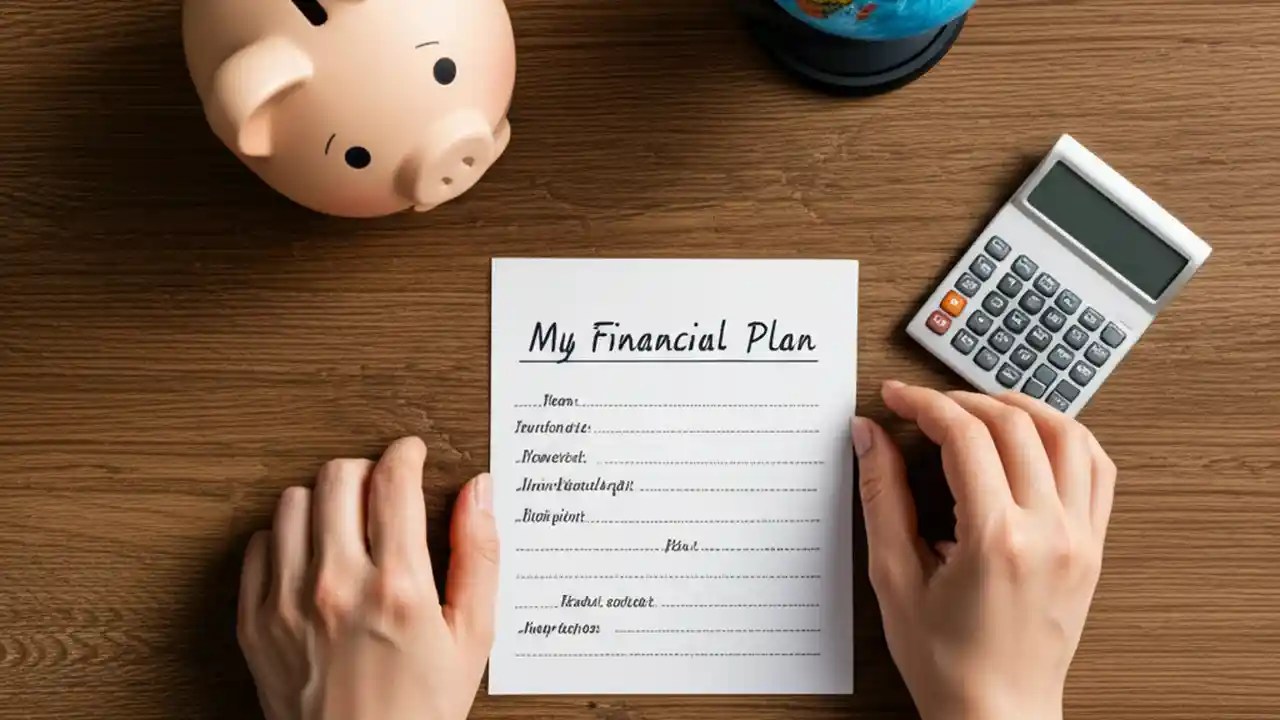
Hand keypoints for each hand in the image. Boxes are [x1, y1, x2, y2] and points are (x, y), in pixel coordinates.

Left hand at [237, 437, 498, 719]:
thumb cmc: (419, 709)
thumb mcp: (473, 637)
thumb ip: (479, 556)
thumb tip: (479, 491)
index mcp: (398, 587)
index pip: (393, 480)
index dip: (405, 453)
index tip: (410, 454)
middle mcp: (337, 586)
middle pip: (338, 477)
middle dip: (367, 470)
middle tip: (381, 489)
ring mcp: (288, 602)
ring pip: (293, 502)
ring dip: (324, 500)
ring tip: (345, 522)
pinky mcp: (255, 621)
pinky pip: (258, 545)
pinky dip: (285, 538)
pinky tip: (310, 555)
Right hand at [855, 382, 1115, 719]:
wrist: (998, 713)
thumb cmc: (946, 662)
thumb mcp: (895, 578)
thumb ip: (881, 498)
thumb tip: (869, 437)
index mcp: (996, 540)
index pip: (965, 435)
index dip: (924, 403)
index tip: (897, 398)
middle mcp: (1048, 532)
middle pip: (1013, 424)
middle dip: (962, 399)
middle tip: (925, 404)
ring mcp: (1079, 538)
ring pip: (1068, 433)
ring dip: (1021, 407)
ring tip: (980, 408)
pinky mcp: (1092, 547)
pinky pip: (1098, 469)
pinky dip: (1068, 437)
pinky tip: (1034, 438)